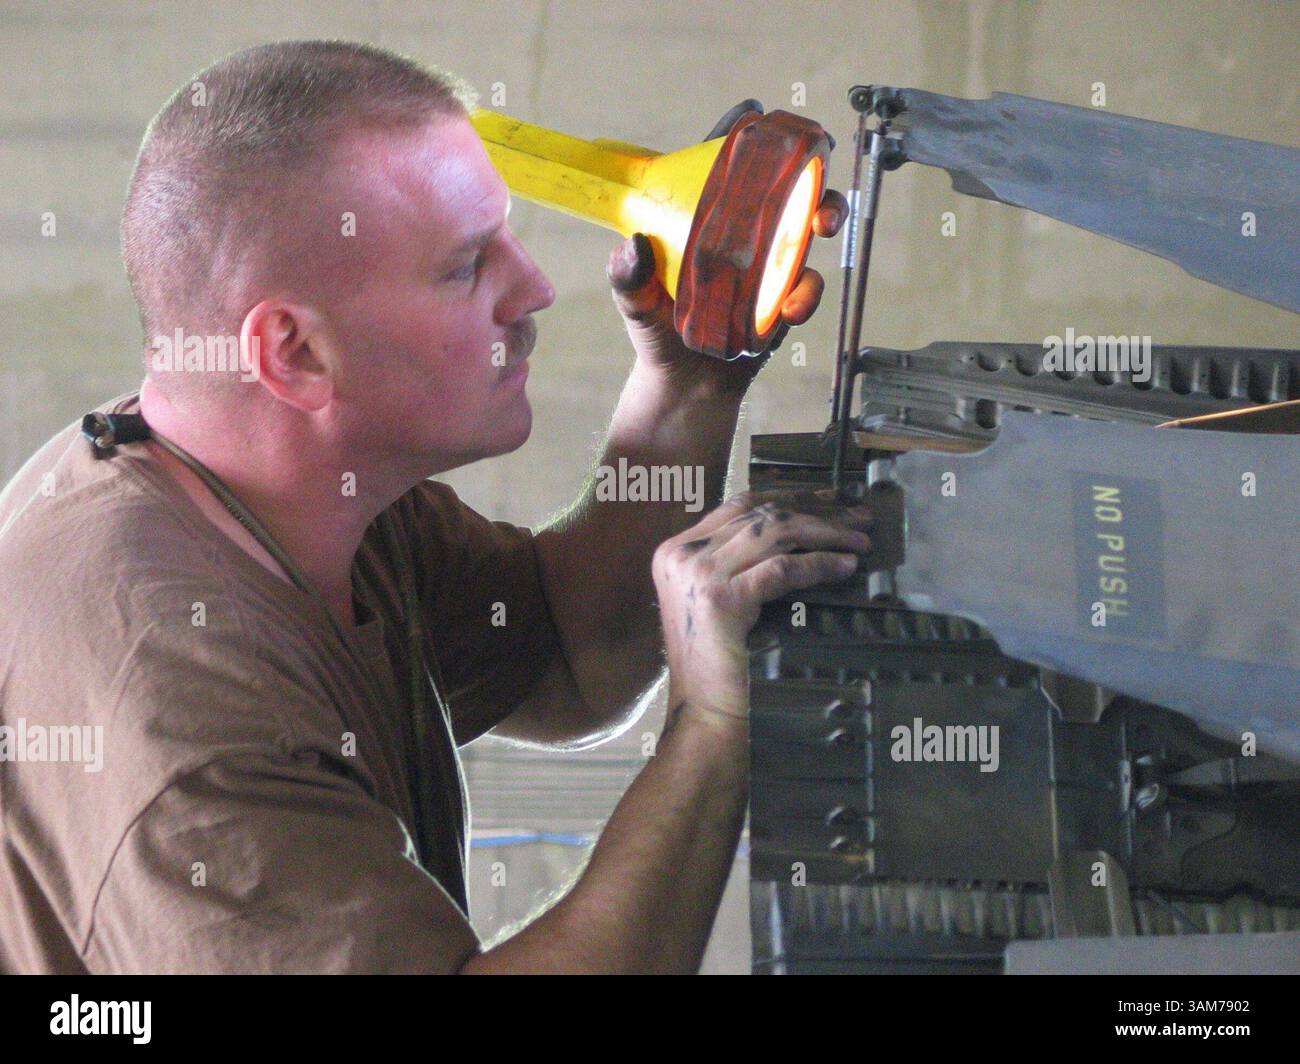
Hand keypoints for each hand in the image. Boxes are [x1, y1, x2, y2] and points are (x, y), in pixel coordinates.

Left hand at [608, 100, 847, 395]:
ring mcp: (770, 262)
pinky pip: (808, 286)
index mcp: (708, 217)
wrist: (685, 385)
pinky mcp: (785, 298)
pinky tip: (791, 308)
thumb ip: (627, 277)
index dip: (743, 134)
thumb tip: (633, 246)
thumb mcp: (634, 301)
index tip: (753, 115)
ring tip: (821, 228)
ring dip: (826, 214)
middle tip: (808, 174)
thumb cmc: (657, 332)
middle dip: (807, 170)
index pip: (727, 164)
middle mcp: (745, 232)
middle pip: (785, 184)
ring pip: (810, 224)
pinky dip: (807, 293)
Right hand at [651, 490, 872, 723]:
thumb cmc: (718, 669)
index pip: (740, 505)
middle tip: (859, 516)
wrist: (704, 717)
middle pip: (761, 514)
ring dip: (825, 533)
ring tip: (860, 540)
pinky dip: (819, 565)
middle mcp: (681, 555)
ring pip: (774, 532)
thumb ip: (738, 565)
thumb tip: (799, 534)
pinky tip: (845, 566)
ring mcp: (697, 575)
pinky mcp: (721, 599)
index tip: (831, 498)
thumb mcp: (719, 601)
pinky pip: (782, 569)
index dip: (790, 496)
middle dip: (817, 510)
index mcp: (676, 551)